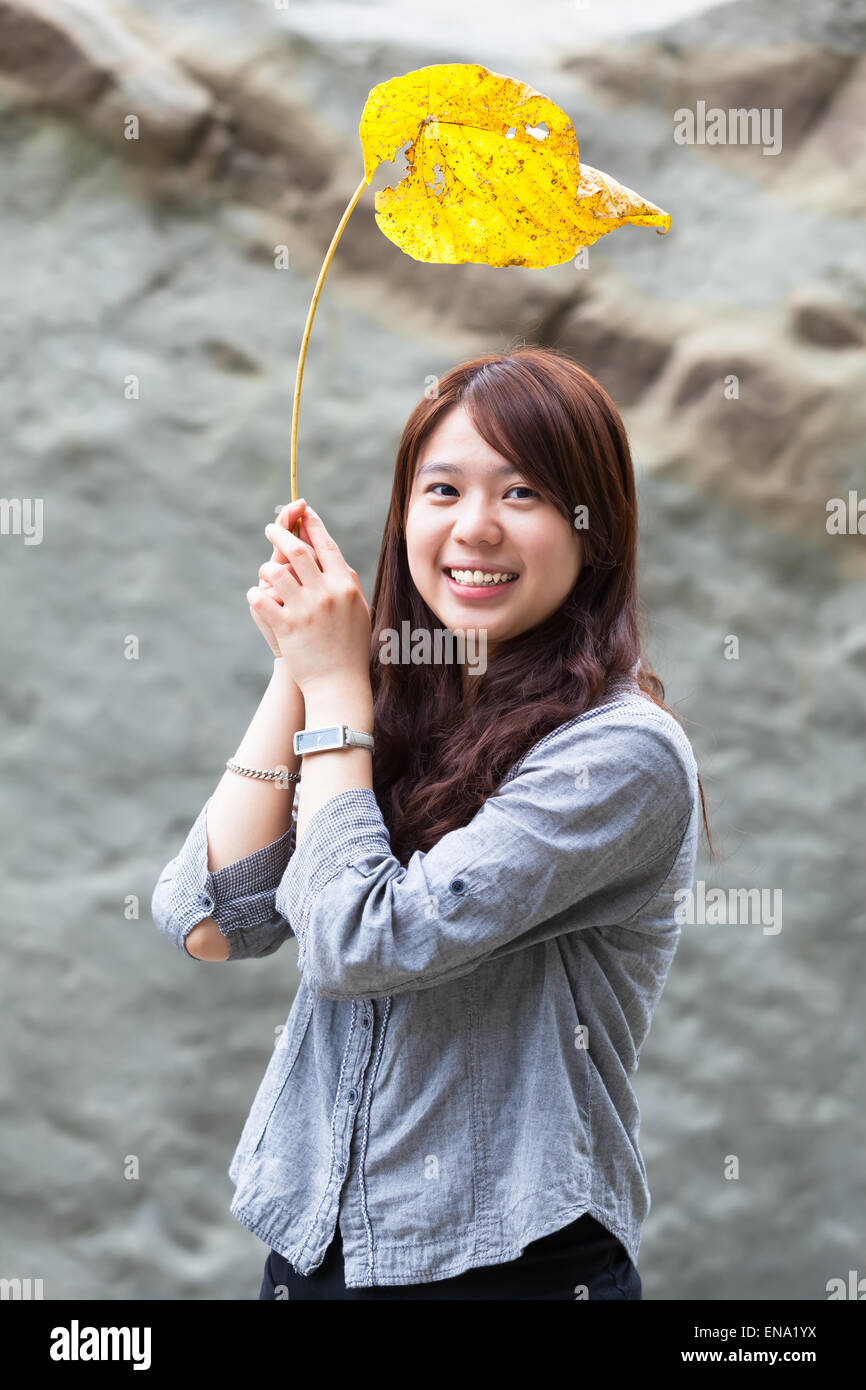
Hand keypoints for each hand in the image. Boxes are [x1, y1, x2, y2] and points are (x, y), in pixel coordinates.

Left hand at [246, 506, 370, 695]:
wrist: (337, 684)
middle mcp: (326, 592)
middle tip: (270, 528)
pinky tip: (257, 596)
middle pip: (297, 550)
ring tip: (265, 572)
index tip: (302, 511)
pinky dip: (256, 594)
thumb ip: (348, 583)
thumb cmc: (350, 648)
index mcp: (345, 585)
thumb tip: (336, 557)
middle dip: (280, 533)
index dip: (312, 525)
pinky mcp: (287, 626)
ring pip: (275, 571)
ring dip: (266, 568)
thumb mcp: (358, 611)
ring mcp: (305, 609)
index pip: (326, 545)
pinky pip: (261, 599)